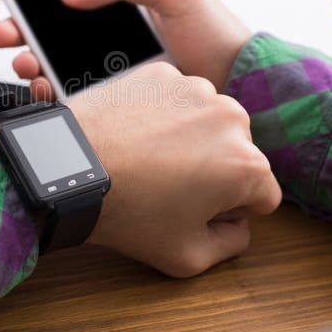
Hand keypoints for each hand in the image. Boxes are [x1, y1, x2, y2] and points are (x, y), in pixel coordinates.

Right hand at [0, 0, 251, 99]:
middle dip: (15, 28)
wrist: (241, 85)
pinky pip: (69, 96)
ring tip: (21, 61)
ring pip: (51, 63)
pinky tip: (41, 87)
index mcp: (119, 4)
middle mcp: (107, 37)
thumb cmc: (216, 33)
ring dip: (25, 60)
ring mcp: (107, 70)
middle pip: (48, 30)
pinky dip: (46, 92)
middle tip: (1, 31)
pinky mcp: (112, 102)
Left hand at [0, 62, 280, 276]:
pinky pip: (175, 100)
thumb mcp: (187, 257)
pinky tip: (133, 135)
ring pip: (206, 122)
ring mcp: (194, 88)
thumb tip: (238, 225)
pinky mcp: (161, 74)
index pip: (262, 196)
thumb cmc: (125, 211)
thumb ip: (231, 245)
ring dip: (189, 139)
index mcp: (247, 165)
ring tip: (146, 159)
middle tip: (166, 186)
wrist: (69, 167)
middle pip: (237, 153)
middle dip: (213, 171)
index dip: (229, 211)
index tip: (193, 210)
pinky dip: (161, 115)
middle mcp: (230, 117)